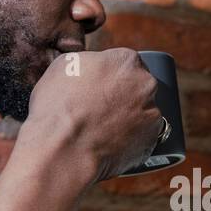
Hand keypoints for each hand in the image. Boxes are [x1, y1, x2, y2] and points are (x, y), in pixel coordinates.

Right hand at [22, 48, 162, 182]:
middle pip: (140, 86)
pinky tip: (112, 144)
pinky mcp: (153, 140)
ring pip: (144, 112)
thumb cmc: (58, 107)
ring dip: (130, 118)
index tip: (102, 88)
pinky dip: (132, 140)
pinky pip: (144, 137)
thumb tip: (94, 68)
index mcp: (126, 61)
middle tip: (104, 109)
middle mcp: (146, 84)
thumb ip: (90, 61)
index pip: (125, 64)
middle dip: (126, 96)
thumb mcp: (65, 66)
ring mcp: (152, 113)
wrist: (64, 149)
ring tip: (106, 130)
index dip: (112, 77)